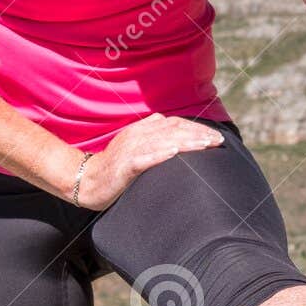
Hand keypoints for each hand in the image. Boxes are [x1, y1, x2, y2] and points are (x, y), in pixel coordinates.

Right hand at [71, 113, 224, 209]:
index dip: (196, 128)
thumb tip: (179, 141)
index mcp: (142, 130)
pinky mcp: (124, 165)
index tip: (216, 137)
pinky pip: (143, 157)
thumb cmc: (115, 169)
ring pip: (162, 141)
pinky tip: (174, 152)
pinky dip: (159, 153)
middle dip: (198, 134)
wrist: (86, 180)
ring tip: (205, 144)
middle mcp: (138, 135)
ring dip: (186, 142)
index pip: (175, 124)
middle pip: (173, 130)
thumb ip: (155, 141)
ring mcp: (130, 149)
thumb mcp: (137, 149)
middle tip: (219, 141)